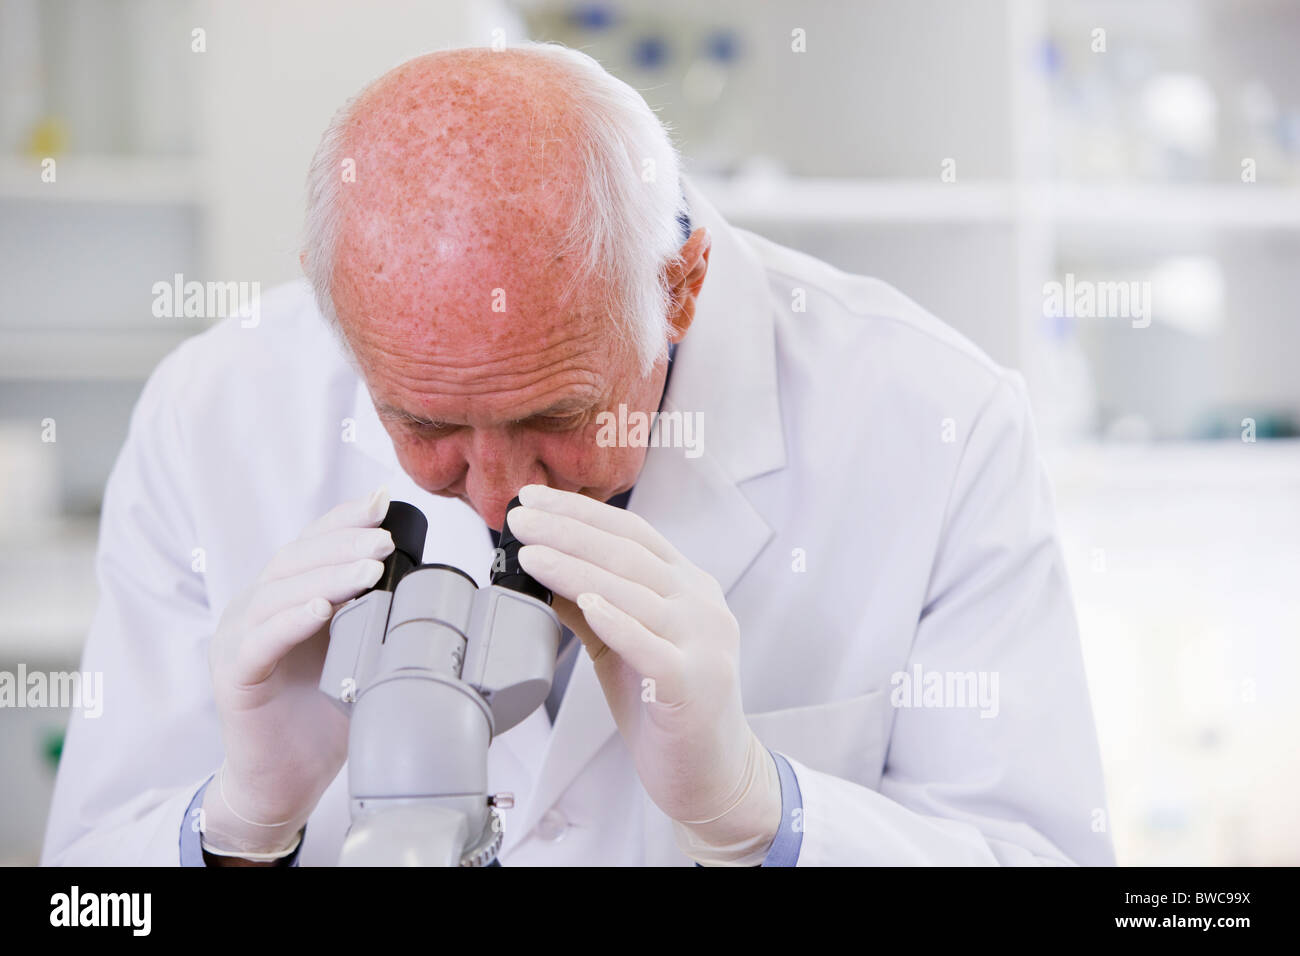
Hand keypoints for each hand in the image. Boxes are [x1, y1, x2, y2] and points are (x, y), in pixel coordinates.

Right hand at [202, 487, 394, 856]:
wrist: (286, 782)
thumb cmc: (324, 717)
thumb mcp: (361, 658)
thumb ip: (378, 622)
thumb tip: (431, 592)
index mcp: (284, 598)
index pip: (311, 546)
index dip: (343, 521)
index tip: (380, 502)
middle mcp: (255, 610)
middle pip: (295, 561)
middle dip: (343, 544)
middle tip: (385, 540)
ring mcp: (238, 641)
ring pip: (278, 594)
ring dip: (326, 576)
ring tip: (368, 569)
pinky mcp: (234, 676)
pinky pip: (260, 641)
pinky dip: (291, 621)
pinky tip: (320, 610)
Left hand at [506, 484, 780, 864]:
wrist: (713, 774)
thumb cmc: (666, 707)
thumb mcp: (622, 645)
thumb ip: (590, 606)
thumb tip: (541, 568)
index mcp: (689, 587)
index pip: (632, 533)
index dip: (581, 512)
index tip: (534, 498)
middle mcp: (702, 605)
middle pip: (629, 554)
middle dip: (568, 531)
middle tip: (519, 518)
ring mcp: (703, 643)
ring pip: (634, 593)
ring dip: (575, 568)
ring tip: (530, 554)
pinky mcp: (693, 684)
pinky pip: (651, 646)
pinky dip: (617, 620)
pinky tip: (584, 601)